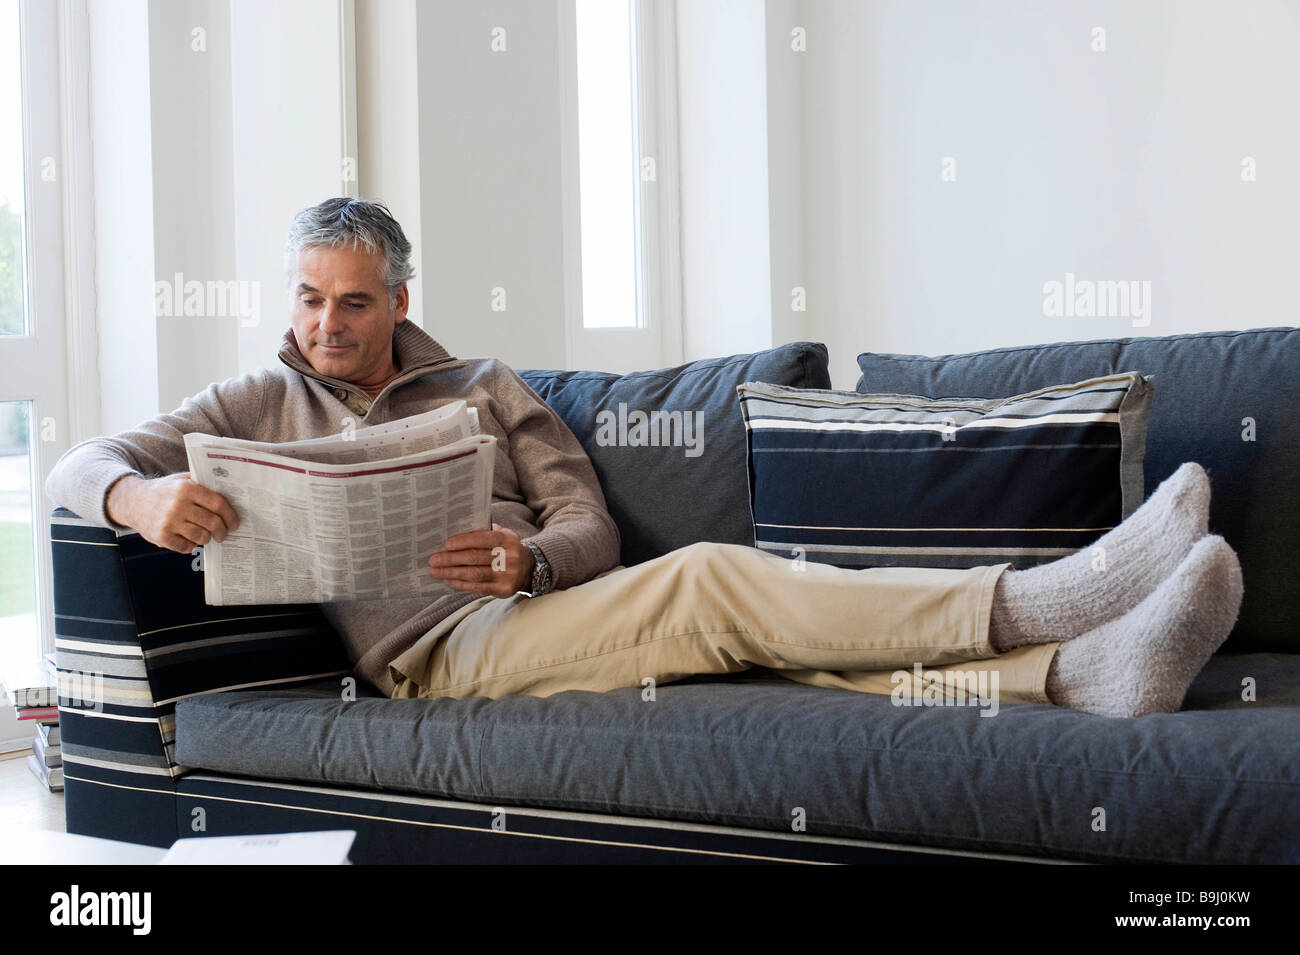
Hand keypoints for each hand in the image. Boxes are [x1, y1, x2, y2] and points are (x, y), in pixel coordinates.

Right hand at [106, 473, 239, 554]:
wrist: (131, 501)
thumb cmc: (163, 491)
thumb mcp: (180, 480)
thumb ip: (201, 483)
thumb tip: (230, 491)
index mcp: (186, 488)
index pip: (218, 504)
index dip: (230, 516)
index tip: (235, 523)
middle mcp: (178, 504)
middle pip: (213, 523)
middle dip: (222, 531)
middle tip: (223, 534)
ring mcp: (169, 522)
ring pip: (201, 537)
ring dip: (207, 538)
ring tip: (205, 535)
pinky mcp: (161, 536)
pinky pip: (186, 547)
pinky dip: (191, 546)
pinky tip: (189, 540)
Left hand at [428, 523, 535, 597]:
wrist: (529, 568)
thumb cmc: (506, 549)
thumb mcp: (502, 535)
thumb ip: (484, 532)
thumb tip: (456, 530)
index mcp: (507, 539)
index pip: (483, 538)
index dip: (464, 541)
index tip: (446, 544)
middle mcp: (509, 557)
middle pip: (475, 558)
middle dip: (451, 559)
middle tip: (433, 560)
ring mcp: (506, 575)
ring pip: (474, 574)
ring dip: (452, 573)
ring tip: (436, 571)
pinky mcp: (503, 590)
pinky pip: (477, 587)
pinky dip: (460, 584)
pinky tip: (448, 580)